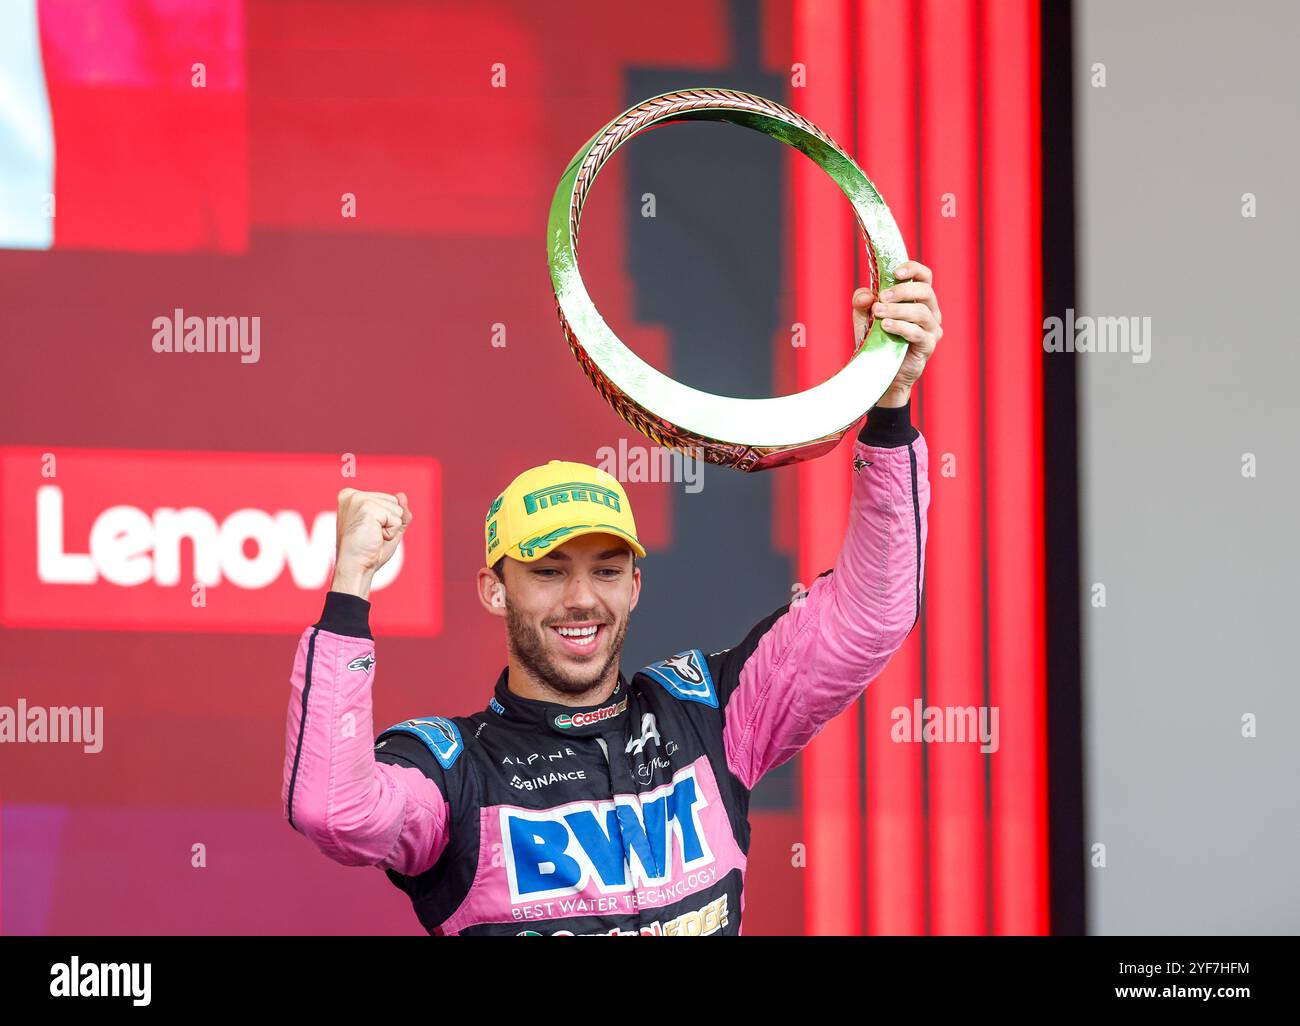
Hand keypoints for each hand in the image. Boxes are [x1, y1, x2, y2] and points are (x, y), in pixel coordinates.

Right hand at [329, 488, 411, 599]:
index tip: (369, 531)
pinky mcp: (367, 508)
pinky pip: (396, 519)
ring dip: (390, 528)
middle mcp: (352, 495)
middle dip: (390, 522)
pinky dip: (391, 532)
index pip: (388, 499)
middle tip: (371, 536)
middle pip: (393, 501)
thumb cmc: (368, 551)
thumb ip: (397, 511)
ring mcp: (358, 500)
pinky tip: (374, 538)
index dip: (387, 520)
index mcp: (352, 497)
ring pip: (397, 508)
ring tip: (372, 537)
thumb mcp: (388, 528)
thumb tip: (402, 495)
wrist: (356, 568)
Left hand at [852, 260, 942, 407]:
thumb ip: (862, 303)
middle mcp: (930, 311)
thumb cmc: (877, 340)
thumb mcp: (864, 318)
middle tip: (882, 297)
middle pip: (925, 291)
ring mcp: (932, 329)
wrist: (881, 371)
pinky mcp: (928, 346)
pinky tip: (885, 326)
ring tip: (878, 313)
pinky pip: (918, 333)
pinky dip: (901, 327)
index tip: (895, 272)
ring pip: (922, 312)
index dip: (913, 269)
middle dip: (902, 291)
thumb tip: (866, 295)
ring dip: (898, 310)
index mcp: (918, 299)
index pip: (924, 277)